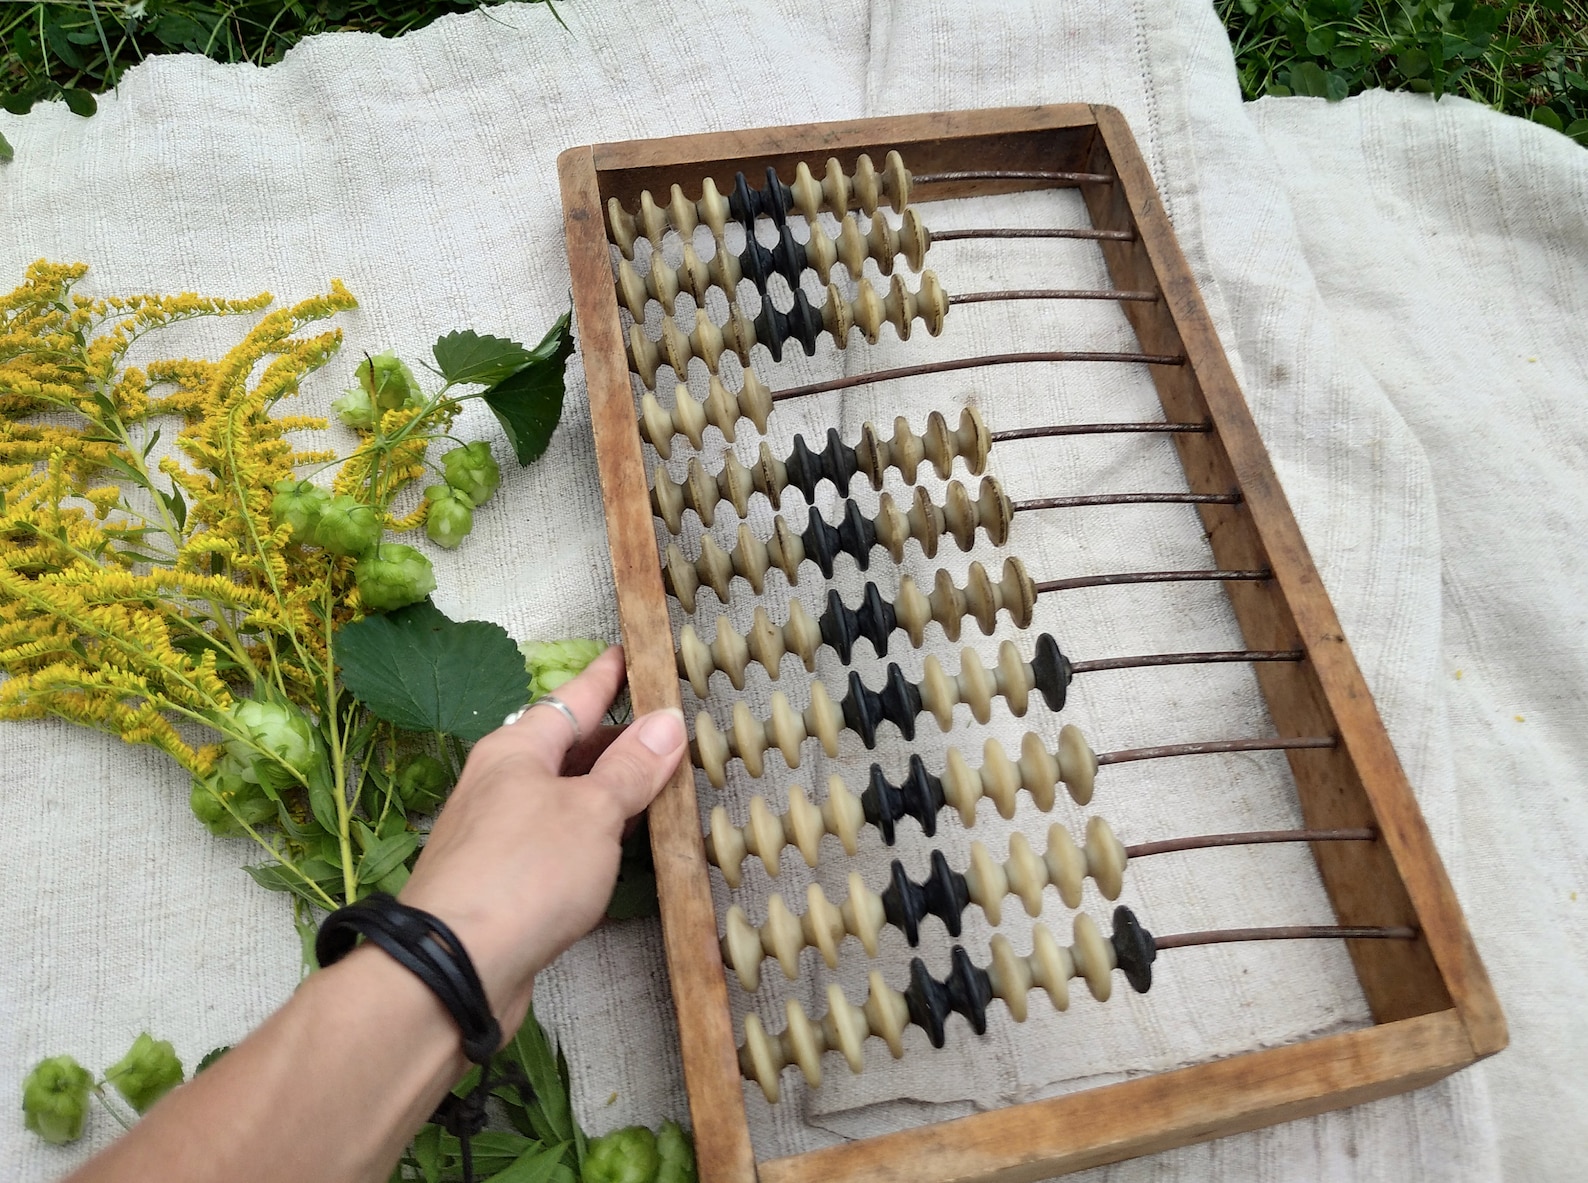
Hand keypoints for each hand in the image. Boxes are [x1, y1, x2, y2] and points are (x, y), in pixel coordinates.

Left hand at [398, 645, 685, 1036]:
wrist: (454, 968)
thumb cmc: (524, 872)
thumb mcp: (592, 811)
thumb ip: (631, 769)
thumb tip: (666, 721)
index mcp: (516, 749)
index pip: (572, 698)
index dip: (607, 677)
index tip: (630, 653)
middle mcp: (499, 784)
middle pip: (565, 748)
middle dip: (613, 739)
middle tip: (665, 731)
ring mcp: (495, 836)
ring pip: (560, 798)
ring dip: (604, 792)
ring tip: (655, 787)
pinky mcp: (500, 885)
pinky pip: (555, 843)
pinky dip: (590, 837)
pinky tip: (615, 851)